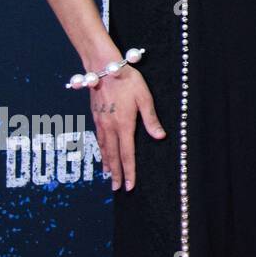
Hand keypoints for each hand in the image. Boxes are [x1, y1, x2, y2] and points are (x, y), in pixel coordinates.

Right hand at [91, 64, 164, 191]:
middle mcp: (109, 127)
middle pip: (113, 155)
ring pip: (104, 149)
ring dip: (108, 164)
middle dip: (117, 173)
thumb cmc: (128, 80)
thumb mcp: (145, 97)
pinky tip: (103, 155)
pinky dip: (101, 151)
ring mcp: (100, 122)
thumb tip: (160, 137)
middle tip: (118, 188)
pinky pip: (98, 139)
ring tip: (110, 177)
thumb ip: (151, 119)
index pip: (127, 154)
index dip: (129, 171)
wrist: (103, 68)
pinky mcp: (95, 117)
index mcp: (123, 124)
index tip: (130, 186)